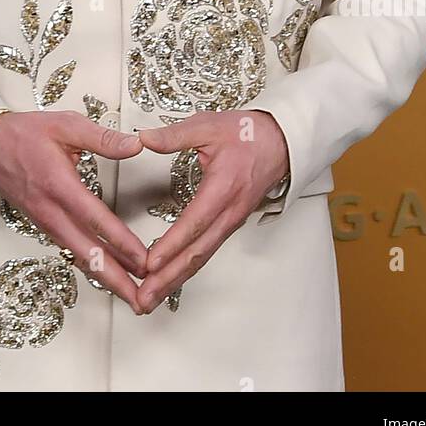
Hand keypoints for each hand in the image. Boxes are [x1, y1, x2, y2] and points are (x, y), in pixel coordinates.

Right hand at [0, 110, 150, 312]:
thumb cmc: (26, 133)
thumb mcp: (66, 125)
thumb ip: (102, 138)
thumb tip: (135, 144)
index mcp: (59, 184)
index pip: (94, 218)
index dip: (121, 241)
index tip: (144, 259)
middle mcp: (51, 210)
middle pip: (86, 252)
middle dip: (116, 278)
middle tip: (142, 298)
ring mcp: (46, 222)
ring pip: (79, 256)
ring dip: (105, 278)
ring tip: (131, 294)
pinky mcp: (44, 226)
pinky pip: (70, 250)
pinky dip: (90, 266)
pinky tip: (107, 275)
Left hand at [135, 110, 289, 311]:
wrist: (281, 142)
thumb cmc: (248, 134)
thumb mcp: (209, 125)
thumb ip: (175, 135)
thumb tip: (144, 139)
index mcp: (224, 188)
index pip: (194, 222)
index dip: (171, 244)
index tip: (150, 262)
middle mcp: (229, 212)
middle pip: (197, 252)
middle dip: (168, 278)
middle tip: (143, 298)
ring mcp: (231, 222)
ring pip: (201, 257)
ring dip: (174, 280)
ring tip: (149, 299)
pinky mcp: (228, 225)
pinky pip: (206, 252)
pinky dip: (185, 269)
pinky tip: (169, 279)